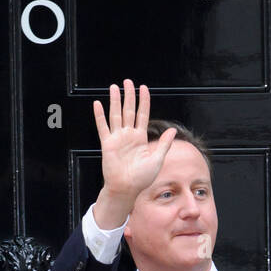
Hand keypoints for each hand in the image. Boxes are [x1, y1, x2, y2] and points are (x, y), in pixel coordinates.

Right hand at [92, 80, 175, 227]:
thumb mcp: (157, 160)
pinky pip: (103, 127)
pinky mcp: (107, 144)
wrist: (126, 189)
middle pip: (129, 110)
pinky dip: (99, 116)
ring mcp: (117, 139)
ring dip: (115, 100)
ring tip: (114, 87)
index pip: (142, 114)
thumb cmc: (142, 179)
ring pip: (116, 115)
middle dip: (128, 95)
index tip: (144, 88)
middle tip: (127, 81)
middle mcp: (128, 136)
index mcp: (140, 138)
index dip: (144, 101)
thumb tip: (173, 130)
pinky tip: (98, 104)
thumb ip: (164, 144)